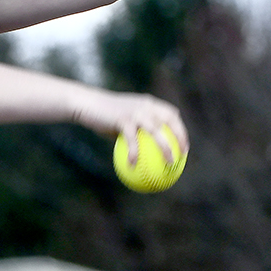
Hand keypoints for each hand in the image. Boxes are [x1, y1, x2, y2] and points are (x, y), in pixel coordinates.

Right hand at [74, 90, 188, 166]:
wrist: (88, 104)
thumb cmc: (104, 116)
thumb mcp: (123, 122)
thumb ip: (135, 132)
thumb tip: (142, 154)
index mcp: (148, 104)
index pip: (171, 114)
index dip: (180, 129)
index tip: (183, 146)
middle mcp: (146, 105)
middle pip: (170, 120)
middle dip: (180, 136)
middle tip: (182, 155)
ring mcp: (136, 111)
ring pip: (156, 131)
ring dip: (165, 148)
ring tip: (169, 164)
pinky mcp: (123, 119)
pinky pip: (132, 140)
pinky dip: (134, 153)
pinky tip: (133, 166)